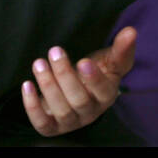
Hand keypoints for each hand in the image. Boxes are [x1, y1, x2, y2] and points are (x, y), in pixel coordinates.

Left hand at [20, 26, 136, 136]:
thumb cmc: (96, 74)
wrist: (77, 92)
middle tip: (55, 51)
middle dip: (65, 75)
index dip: (94, 79)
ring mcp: (70, 122)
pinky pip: (41, 122)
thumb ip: (121, 48)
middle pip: (79, 100)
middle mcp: (90, 113)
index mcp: (106, 96)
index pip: (103, 91)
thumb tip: (131, 31)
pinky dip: (32, 106)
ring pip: (61, 109)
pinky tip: (27, 85)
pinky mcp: (51, 126)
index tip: (84, 61)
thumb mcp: (110, 61)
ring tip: (39, 63)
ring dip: (48, 86)